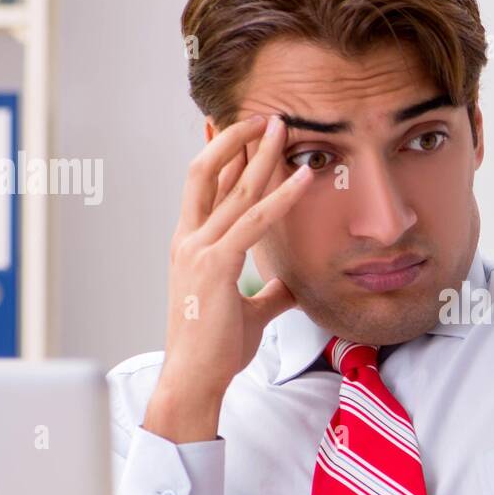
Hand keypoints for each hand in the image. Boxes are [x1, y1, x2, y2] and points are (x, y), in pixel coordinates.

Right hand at [142, 113, 312, 442]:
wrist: (193, 379)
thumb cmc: (215, 348)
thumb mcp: (248, 312)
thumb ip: (267, 293)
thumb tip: (289, 286)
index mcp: (192, 246)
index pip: (206, 187)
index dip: (224, 154)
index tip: (243, 130)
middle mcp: (190, 240)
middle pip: (212, 172)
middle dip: (237, 138)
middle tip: (267, 115)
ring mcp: (200, 250)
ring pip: (233, 188)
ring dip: (261, 154)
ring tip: (285, 127)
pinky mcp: (217, 266)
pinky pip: (254, 222)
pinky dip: (281, 197)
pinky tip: (303, 177)